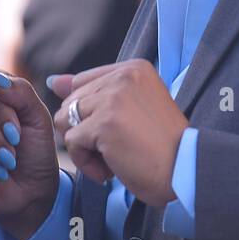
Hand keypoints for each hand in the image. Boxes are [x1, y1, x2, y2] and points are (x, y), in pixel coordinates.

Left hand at [50, 59, 188, 207]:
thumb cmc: (163, 147)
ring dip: (84, 148)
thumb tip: (52, 81)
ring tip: (113, 159)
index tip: (117, 132)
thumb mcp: (130, 110)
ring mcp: (113, 98)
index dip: (89, 114)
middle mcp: (123, 76)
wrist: (186, 172)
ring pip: (67, 121)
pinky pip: (72, 142)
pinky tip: (109, 171)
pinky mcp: (104, 124)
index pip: (83, 83)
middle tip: (118, 149)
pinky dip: (86, 162)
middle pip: (71, 102)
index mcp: (133, 68)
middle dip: (85, 132)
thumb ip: (92, 91)